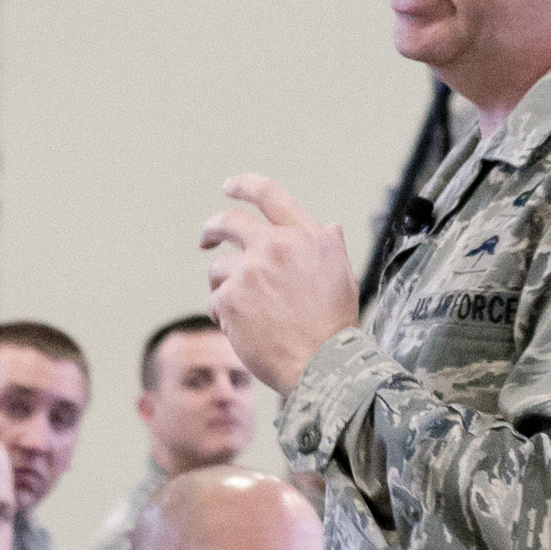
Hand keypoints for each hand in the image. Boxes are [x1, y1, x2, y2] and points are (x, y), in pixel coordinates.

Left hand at [199, 172, 357, 396]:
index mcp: (305, 237)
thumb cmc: (335, 326)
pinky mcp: (228, 298)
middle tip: (206, 239)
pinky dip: (223, 315)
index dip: (244, 185)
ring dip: (224, 286)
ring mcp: (249, 271)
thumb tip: (329, 226)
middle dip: (212, 229)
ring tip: (242, 312)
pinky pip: (214, 300)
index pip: (269, 195)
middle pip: (229, 221)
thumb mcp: (344, 276)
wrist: (322, 364)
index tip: (229, 187)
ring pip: (219, 268)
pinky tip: (243, 331)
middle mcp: (275, 246)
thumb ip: (331, 247)